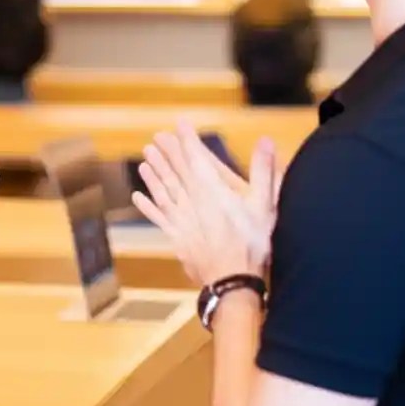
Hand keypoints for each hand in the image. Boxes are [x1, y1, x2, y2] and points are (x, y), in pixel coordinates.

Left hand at [130, 122, 280, 285]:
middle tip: (156, 138)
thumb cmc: (252, 243)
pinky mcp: (176, 238)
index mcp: (212, 190)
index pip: (196, 158)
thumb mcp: (265, 205)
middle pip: (176, 172)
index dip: (188, 140)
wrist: (232, 281)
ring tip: (145, 159)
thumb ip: (264, 171)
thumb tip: (266, 140)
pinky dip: (147, 206)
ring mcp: (181, 220)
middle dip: (167, 153)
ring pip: (163, 191)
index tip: (179, 125)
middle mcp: (192, 201)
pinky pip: (158, 217)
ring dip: (154, 174)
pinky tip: (137, 196)